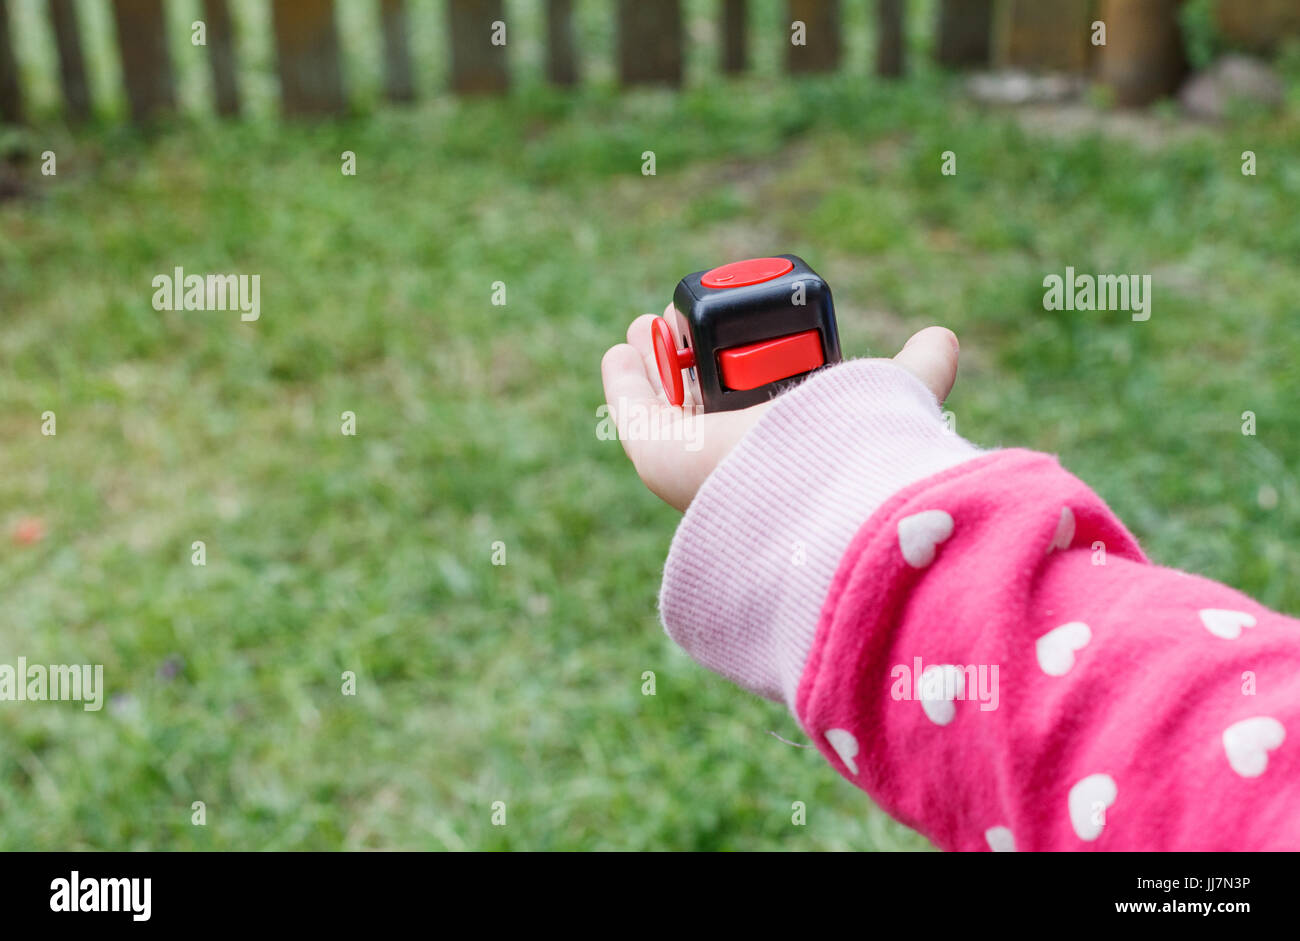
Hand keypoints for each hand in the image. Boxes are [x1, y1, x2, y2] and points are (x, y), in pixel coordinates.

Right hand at [601, 307, 960, 510]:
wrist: (808, 486)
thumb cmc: (855, 445)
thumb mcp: (894, 393)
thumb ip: (920, 371)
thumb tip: (943, 339)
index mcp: (784, 448)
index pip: (754, 404)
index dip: (745, 366)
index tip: (747, 334)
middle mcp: (734, 459)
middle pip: (703, 402)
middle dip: (692, 365)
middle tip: (691, 327)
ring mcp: (688, 457)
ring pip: (663, 402)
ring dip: (652, 362)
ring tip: (649, 325)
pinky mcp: (651, 449)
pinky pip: (629, 407)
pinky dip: (622, 377)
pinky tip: (620, 351)